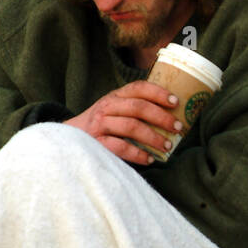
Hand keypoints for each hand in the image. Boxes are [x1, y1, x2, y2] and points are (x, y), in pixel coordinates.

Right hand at [63, 81, 185, 164]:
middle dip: (161, 118)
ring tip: (167, 146)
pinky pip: (120, 147)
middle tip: (177, 128)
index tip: (175, 102)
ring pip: (131, 127)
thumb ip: (135, 108)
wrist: (70, 136)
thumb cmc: (102, 124)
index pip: (139, 88)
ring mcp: (100, 124)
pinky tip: (150, 159)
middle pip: (138, 107)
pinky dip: (138, 154)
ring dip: (153, 137)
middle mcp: (107, 107)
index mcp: (116, 96)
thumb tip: (173, 117)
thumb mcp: (115, 109)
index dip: (158, 93)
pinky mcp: (96, 142)